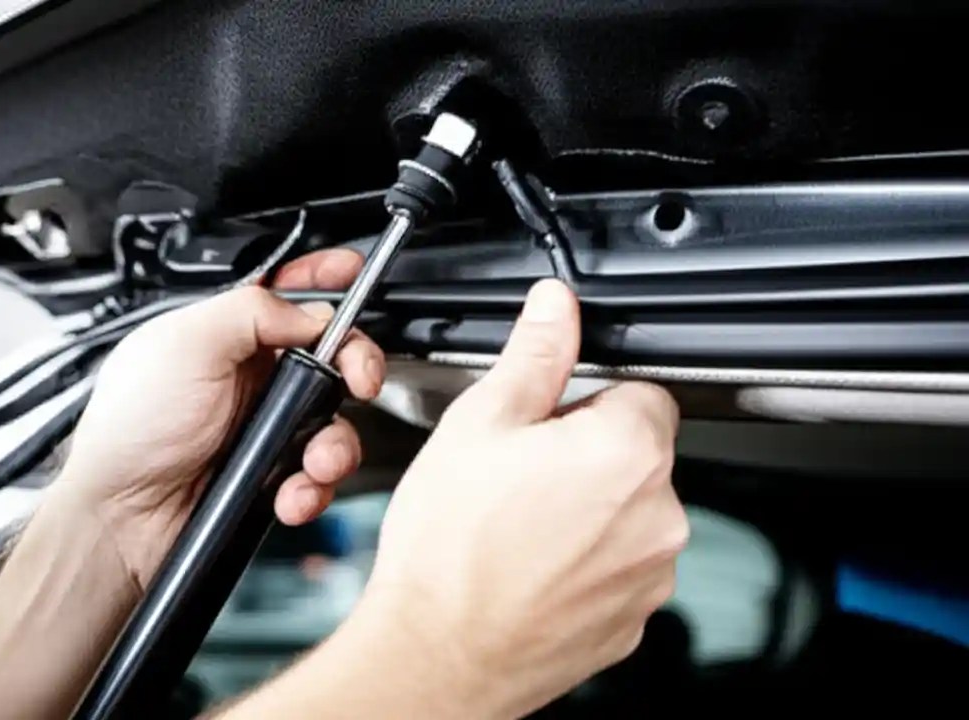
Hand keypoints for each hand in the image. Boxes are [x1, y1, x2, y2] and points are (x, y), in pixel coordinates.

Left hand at [56, 249, 384, 589]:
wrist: (120, 517)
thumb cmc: (130, 431)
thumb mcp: (186, 345)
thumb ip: (252, 312)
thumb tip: (310, 312)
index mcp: (223, 332)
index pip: (283, 290)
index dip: (322, 276)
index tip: (352, 273)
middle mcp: (246, 374)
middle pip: (329, 357)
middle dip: (355, 367)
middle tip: (360, 379)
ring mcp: (259, 425)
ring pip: (331, 421)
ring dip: (334, 444)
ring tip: (315, 461)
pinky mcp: (268, 472)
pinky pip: (316, 474)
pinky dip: (312, 487)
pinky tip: (290, 493)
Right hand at [344, 279, 686, 717]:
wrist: (436, 654)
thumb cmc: (449, 549)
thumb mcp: (479, 424)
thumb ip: (535, 354)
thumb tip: (556, 306)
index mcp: (627, 450)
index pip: (641, 391)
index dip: (585, 401)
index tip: (544, 425)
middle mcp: (658, 515)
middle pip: (637, 455)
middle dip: (586, 456)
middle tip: (518, 477)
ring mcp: (650, 575)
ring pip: (629, 514)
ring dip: (588, 512)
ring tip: (517, 528)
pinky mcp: (633, 620)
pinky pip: (619, 569)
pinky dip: (585, 563)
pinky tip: (529, 566)